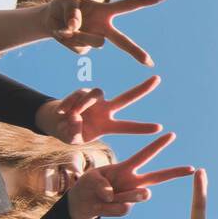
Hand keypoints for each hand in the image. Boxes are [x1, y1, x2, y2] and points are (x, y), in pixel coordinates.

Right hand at [41, 75, 163, 142]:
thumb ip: (74, 133)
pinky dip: (69, 104)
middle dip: (142, 89)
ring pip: (95, 94)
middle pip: (126, 97)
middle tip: (158, 79)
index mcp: (108, 125)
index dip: (142, 127)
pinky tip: (62, 112)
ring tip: (72, 115)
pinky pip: (77, 96)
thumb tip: (75, 118)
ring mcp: (95, 99)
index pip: (127, 126)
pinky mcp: (82, 92)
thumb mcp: (72, 139)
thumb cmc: (69, 133)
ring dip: (83, 104)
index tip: (160, 128)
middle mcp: (106, 109)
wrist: (57, 121)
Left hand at [43, 0, 163, 65]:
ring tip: (66, 25)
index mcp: (105, 11)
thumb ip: (72, 11)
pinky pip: (78, 47)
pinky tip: (63, 33)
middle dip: (136, 52)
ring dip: (78, 33)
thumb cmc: (63, 6)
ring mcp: (94, 39)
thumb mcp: (65, 1)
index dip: (146, 0)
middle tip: (149, 62)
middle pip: (123, 41)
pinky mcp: (83, 49)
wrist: (50, 20)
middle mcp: (104, 27)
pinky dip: (66, 38)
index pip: (129, 6)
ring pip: (94, 41)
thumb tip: (74, 28)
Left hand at [67, 133, 193, 218]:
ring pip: (138, 195)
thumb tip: (111, 195)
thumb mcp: (89, 179)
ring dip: (120, 196)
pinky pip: (121, 208)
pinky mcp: (125, 209)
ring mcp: (130, 196)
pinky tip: (100, 205)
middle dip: (175, 172)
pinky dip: (107, 207)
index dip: (157, 145)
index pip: (144, 155)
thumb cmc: (87, 185)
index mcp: (125, 168)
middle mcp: (133, 182)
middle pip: (158, 177)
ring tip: (103, 197)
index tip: (171, 134)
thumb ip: (100, 184)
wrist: (81, 203)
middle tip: (191, 168)